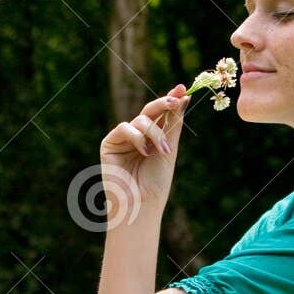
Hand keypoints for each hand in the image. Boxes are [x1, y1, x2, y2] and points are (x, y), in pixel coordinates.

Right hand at [98, 83, 190, 215]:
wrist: (140, 204)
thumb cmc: (156, 182)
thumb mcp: (169, 148)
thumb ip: (173, 123)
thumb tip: (183, 96)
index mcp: (153, 138)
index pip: (162, 114)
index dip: (171, 100)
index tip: (183, 89)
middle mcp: (138, 136)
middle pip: (150, 111)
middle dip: (163, 104)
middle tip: (176, 100)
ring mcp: (123, 140)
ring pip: (140, 120)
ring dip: (154, 132)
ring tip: (162, 150)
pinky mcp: (109, 144)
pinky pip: (124, 128)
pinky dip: (137, 137)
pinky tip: (144, 151)